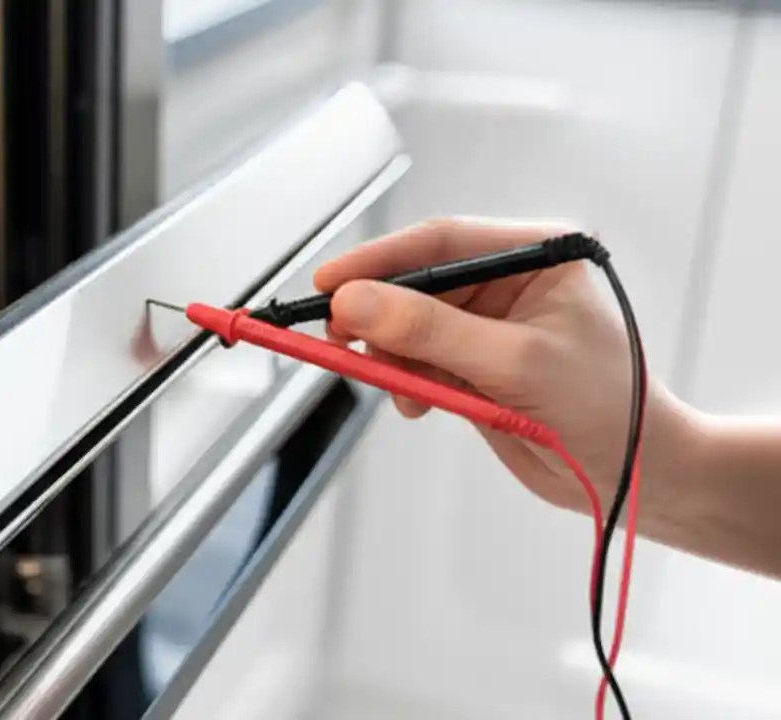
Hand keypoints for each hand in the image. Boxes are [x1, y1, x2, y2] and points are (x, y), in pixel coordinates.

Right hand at [314, 217, 687, 513]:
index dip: (378, 261)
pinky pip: (417, 362)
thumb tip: (355, 302)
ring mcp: (489, 326)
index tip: (328, 284)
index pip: (440, 243)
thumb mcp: (513, 361)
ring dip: (391, 356)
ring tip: (398, 386)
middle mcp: (508, 282)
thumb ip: (430, 331)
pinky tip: (418, 401)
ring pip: (408, 326)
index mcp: (534, 255)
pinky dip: (406, 381)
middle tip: (338, 336)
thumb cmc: (605, 407)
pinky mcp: (473, 365)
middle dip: (377, 313)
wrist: (632, 476)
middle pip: (416, 282)